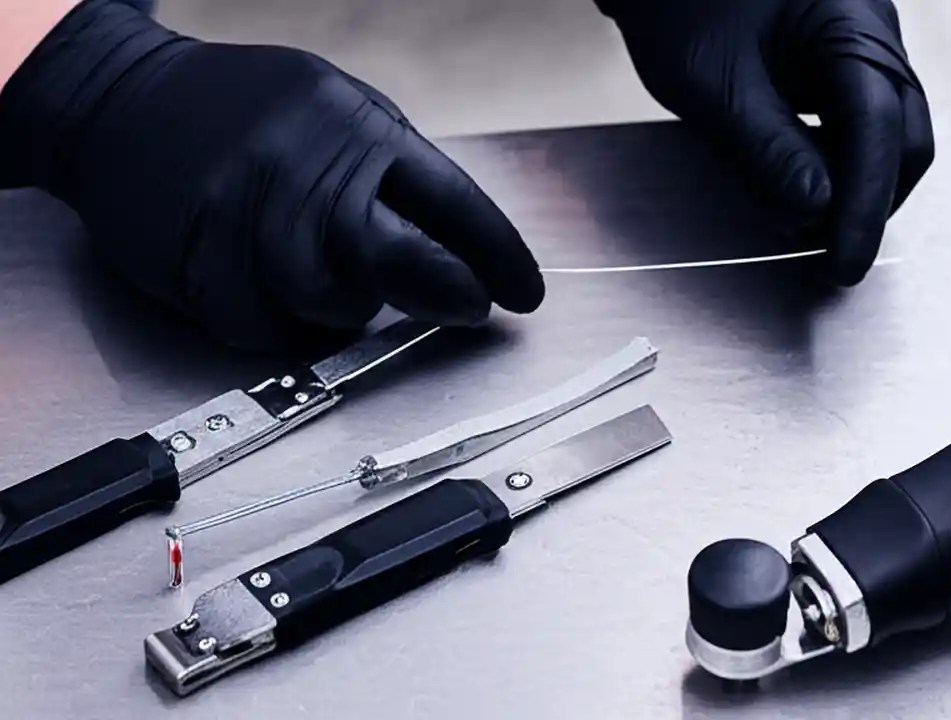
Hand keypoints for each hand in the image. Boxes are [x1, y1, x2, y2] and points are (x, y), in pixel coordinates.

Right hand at [0, 0, 542, 348]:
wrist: (121, 98)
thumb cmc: (246, 110)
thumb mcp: (334, 108)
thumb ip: (392, 172)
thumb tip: (462, 251)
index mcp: (352, 124)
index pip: (450, 199)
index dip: (497, 254)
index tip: (524, 292)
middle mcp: (300, 163)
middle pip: (394, 257)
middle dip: (443, 294)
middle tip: (465, 310)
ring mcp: (243, 209)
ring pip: (324, 301)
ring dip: (346, 309)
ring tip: (339, 281)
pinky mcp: (195, 252)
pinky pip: (257, 322)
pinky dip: (278, 324)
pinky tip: (275, 292)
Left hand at [599, 0, 932, 284]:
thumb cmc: (681, 5)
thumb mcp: (713, 84)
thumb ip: (767, 148)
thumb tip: (817, 210)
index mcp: (850, 21)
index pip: (880, 127)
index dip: (865, 205)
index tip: (844, 262)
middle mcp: (872, 33)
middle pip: (903, 138)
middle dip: (869, 204)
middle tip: (826, 260)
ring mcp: (863, 50)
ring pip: (888, 139)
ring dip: (853, 192)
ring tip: (803, 231)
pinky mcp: (842, 69)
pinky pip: (860, 130)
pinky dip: (837, 170)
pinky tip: (800, 197)